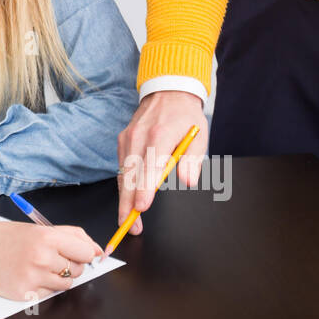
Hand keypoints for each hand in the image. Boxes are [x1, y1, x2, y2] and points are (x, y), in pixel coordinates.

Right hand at [0, 218, 103, 301]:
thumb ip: (69, 236)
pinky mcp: (24, 294)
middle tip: (49, 257)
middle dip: (69, 264)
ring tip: (37, 266)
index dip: (83, 252)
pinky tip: (26, 275)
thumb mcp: (36, 228)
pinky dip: (41, 287)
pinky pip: (48, 294)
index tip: (78, 252)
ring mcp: (33, 277)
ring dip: (57, 277)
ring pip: (66, 284)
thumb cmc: (4, 237)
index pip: (86, 251)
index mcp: (46, 237)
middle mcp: (41, 257)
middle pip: (78, 269)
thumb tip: (97, 250)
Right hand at [116, 90, 206, 237]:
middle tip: (130, 225)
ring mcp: (128, 138)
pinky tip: (127, 200)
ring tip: (127, 220)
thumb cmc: (185, 117)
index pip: (150, 166)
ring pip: (122, 173)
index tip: (141, 207)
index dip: (144, 188)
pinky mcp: (122, 140)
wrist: (167, 92)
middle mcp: (139, 136)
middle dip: (128, 202)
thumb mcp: (198, 135)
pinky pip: (121, 167)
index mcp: (159, 134)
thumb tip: (187, 180)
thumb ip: (192, 159)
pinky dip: (123, 185)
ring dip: (123, 198)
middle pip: (130, 174)